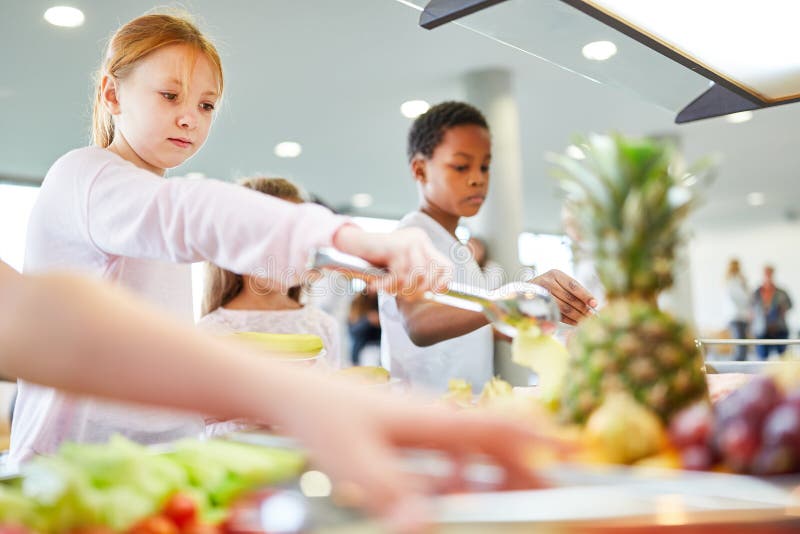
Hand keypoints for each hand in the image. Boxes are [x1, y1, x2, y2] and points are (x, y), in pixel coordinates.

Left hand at [277, 379, 559, 532]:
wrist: (294, 394)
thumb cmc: (324, 418)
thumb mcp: (355, 462)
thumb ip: (391, 494)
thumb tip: (423, 526)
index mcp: (436, 421)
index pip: (502, 425)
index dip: (542, 438)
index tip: (575, 449)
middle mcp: (438, 418)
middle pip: (499, 440)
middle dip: (529, 467)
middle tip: (550, 494)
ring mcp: (425, 423)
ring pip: (477, 449)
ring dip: (497, 473)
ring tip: (510, 498)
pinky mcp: (410, 433)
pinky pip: (450, 455)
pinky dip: (463, 476)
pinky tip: (448, 494)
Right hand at [333, 225, 451, 297]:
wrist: (349, 246)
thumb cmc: (373, 262)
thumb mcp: (399, 270)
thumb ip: (415, 278)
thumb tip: (433, 293)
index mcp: (423, 244)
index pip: (446, 266)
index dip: (443, 283)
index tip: (432, 294)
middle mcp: (419, 239)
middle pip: (430, 274)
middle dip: (416, 291)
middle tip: (401, 295)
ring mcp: (408, 241)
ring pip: (416, 276)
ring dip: (401, 288)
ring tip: (387, 289)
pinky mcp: (396, 246)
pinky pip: (399, 275)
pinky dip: (388, 285)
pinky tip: (376, 286)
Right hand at [532, 270, 596, 325]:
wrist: (524, 293)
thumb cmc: (548, 288)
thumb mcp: (558, 283)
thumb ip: (574, 292)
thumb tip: (594, 303)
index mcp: (555, 274)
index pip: (573, 285)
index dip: (585, 295)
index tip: (595, 304)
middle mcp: (546, 282)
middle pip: (569, 298)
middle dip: (582, 308)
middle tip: (592, 316)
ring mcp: (540, 294)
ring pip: (563, 307)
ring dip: (576, 316)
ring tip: (586, 321)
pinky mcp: (536, 306)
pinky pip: (556, 315)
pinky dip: (568, 320)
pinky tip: (576, 323)